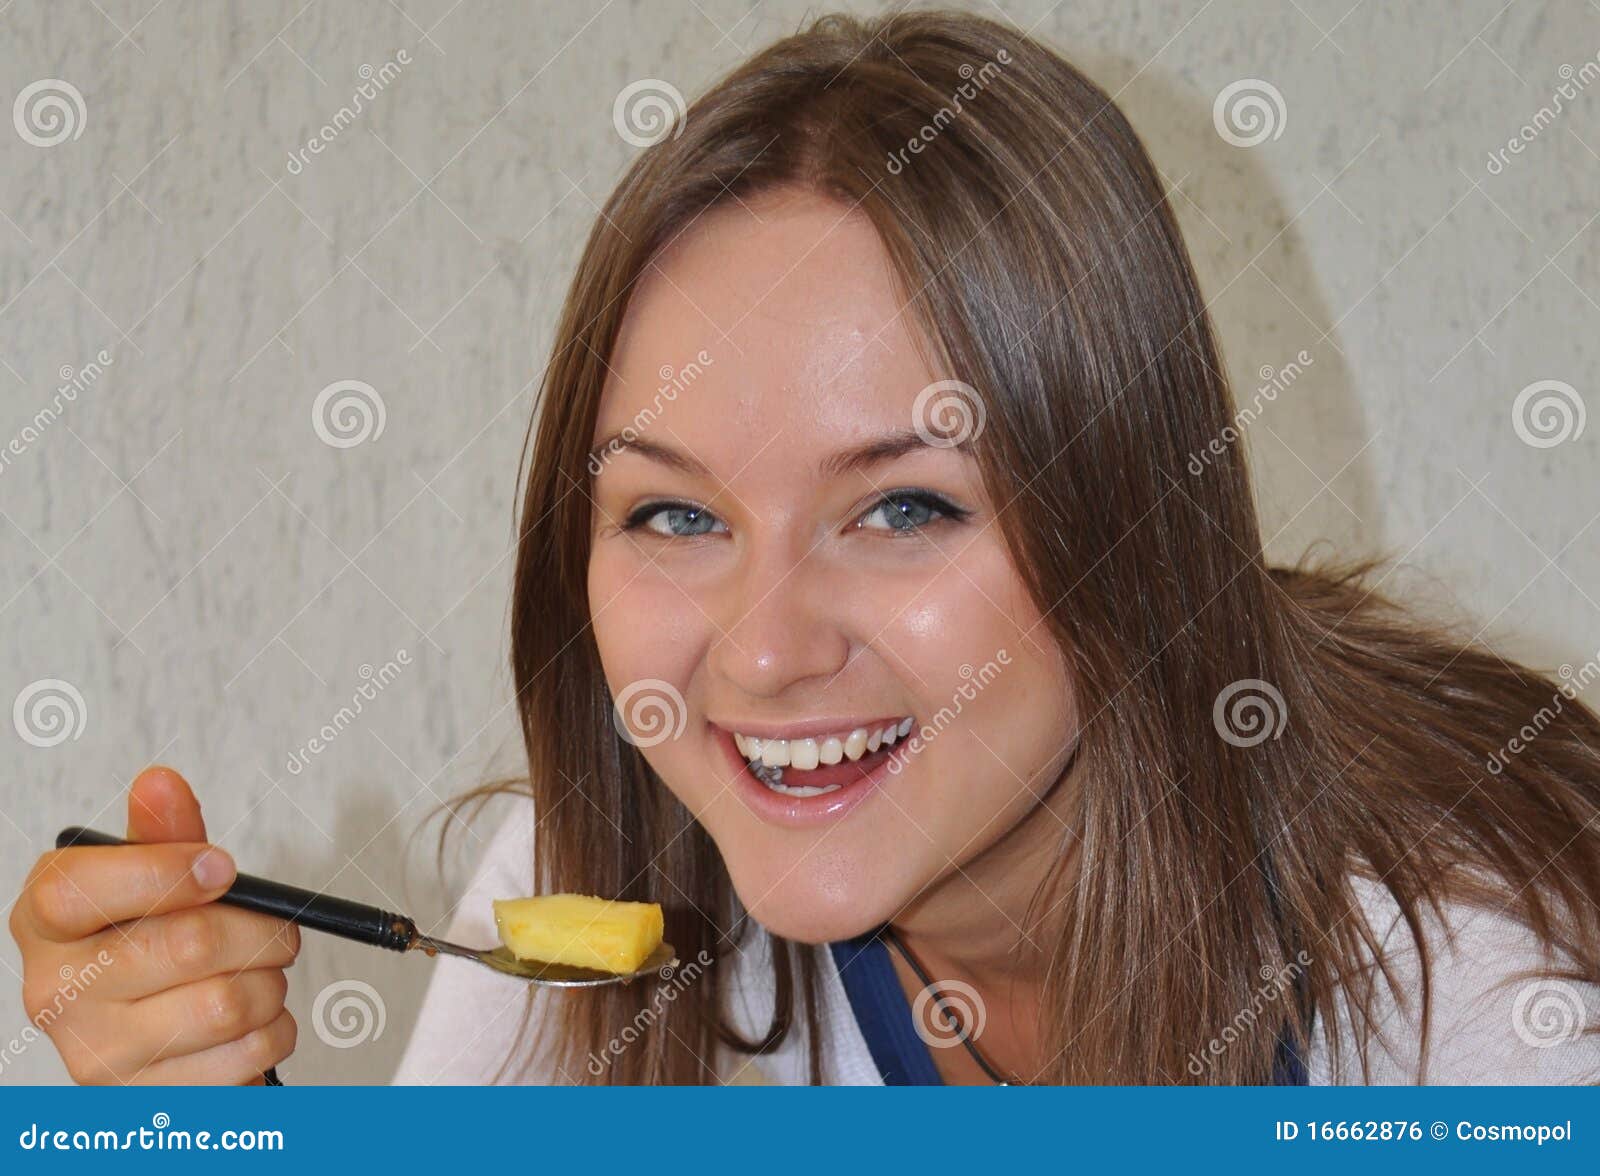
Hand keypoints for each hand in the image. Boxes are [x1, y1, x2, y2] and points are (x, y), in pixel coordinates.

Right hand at [8, 767, 299, 1082]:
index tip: (223, 867)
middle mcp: (55, 992)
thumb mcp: (154, 875)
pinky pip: (248, 1056)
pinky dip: (275, 1030)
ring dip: (272, 981)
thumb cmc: (153, 939)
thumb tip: (160, 782)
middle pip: (189, 944)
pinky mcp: (148, 1100)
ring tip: (258, 974)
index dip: (167, 871)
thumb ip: (163, 829)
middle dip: (258, 929)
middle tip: (272, 927)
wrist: (158, 1033)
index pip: (82, 889)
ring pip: (229, 1003)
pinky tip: (253, 1021)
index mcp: (45, 921)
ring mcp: (96, 1055)